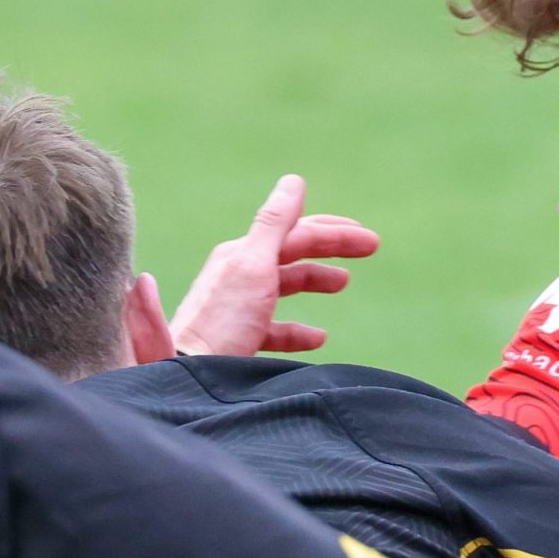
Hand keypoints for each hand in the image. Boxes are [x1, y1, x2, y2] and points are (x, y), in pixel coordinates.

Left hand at [166, 174, 378, 357]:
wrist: (188, 375)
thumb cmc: (222, 323)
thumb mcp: (253, 266)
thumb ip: (275, 224)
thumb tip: (293, 182)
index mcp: (242, 255)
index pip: (296, 232)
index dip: (335, 233)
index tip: (370, 240)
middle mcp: (237, 275)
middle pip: (292, 252)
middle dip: (330, 247)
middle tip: (370, 246)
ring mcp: (236, 307)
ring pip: (283, 285)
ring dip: (314, 279)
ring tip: (343, 282)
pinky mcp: (237, 339)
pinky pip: (274, 328)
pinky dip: (297, 330)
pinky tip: (316, 336)